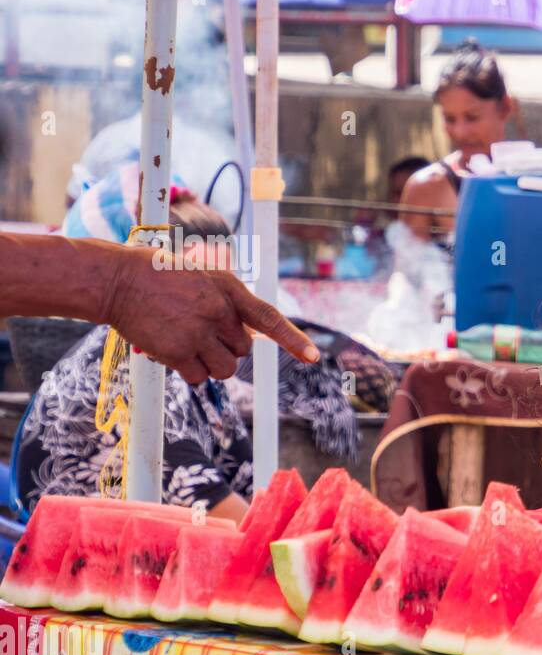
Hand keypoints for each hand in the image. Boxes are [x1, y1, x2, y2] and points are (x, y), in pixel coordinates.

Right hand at [101, 244, 318, 384]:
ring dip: (210, 364)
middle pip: (242, 350)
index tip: (313, 357)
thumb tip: (249, 338)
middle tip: (200, 332)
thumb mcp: (203, 277)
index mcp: (228, 289)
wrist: (117, 280)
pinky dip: (189, 372)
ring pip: (225, 369)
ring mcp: (197, 332)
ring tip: (187, 343)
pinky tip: (172, 352)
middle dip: (226, 347)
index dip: (292, 339)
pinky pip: (198, 377)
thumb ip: (229, 303)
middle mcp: (217, 311)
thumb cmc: (160, 277)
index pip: (268, 318)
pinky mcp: (177, 351)